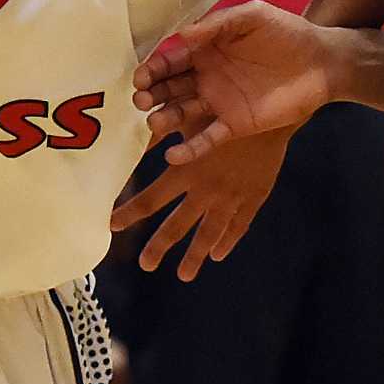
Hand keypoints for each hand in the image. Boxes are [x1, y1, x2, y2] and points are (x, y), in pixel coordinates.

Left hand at [111, 126, 294, 280]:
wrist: (271, 115)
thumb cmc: (224, 108)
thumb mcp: (187, 117)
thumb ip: (158, 133)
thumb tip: (129, 136)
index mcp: (186, 171)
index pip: (151, 200)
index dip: (130, 213)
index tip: (113, 225)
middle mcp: (206, 190)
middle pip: (176, 225)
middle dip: (159, 246)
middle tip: (145, 264)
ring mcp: (231, 198)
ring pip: (208, 234)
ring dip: (194, 256)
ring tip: (184, 275)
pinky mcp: (253, 198)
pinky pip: (238, 226)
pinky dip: (227, 242)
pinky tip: (217, 254)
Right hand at [133, 2, 341, 163]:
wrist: (321, 61)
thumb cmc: (287, 32)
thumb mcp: (253, 17)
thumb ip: (219, 23)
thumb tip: (183, 33)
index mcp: (206, 50)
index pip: (171, 60)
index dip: (153, 68)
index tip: (139, 76)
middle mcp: (205, 77)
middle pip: (169, 88)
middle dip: (151, 94)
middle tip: (140, 99)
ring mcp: (218, 103)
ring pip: (182, 114)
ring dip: (165, 119)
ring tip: (154, 125)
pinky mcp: (234, 125)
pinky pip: (207, 139)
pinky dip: (190, 149)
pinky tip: (174, 156)